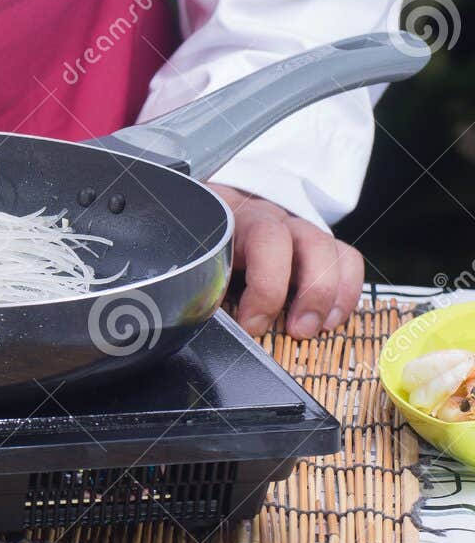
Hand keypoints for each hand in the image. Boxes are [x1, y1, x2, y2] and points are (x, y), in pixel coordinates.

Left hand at [208, 184, 364, 338]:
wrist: (207, 211)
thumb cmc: (202, 242)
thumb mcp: (195, 258)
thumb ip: (200, 284)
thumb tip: (202, 320)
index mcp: (240, 219)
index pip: (267, 240)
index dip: (266, 287)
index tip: (252, 324)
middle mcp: (277, 219)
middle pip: (312, 242)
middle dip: (311, 293)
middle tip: (297, 331)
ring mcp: (300, 231)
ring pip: (335, 251)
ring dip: (333, 296)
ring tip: (318, 328)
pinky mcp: (317, 246)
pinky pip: (347, 261)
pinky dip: (347, 292)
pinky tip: (331, 319)